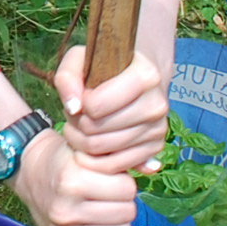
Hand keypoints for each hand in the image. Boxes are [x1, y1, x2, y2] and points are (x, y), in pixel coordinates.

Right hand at [11, 121, 137, 225]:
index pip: (126, 188)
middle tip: (112, 194)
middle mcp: (66, 209)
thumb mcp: (86, 149)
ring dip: (120, 220)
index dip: (124, 181)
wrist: (28, 172)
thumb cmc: (63, 158)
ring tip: (107, 208)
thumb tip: (153, 167)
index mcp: (72, 180)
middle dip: (124, 201)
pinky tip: (103, 225)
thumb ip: (116, 158)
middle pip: (126, 212)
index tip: (114, 178)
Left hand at [51, 42, 168, 166]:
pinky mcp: (156, 147)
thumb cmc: (105, 66)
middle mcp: (156, 104)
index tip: (81, 98)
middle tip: (76, 116)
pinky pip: (115, 166)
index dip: (80, 105)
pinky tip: (93, 142)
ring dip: (82, 142)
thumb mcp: (80, 59)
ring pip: (102, 150)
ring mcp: (158, 128)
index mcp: (145, 76)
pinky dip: (96, 159)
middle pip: (96, 131)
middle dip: (77, 126)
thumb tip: (74, 108)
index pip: (96, 105)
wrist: (137, 76)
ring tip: (81, 127)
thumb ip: (67, 77)